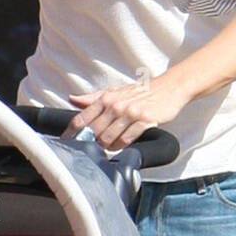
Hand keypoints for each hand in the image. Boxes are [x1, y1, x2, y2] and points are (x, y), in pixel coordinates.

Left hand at [63, 75, 190, 150]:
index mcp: (106, 98)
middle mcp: (116, 105)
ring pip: (108, 138)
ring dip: (106, 146)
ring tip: (109, 146)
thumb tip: (72, 98)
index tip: (67, 141)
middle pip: (93, 132)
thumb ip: (93, 97)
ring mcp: (130, 113)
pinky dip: (121, 145)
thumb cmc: (141, 91)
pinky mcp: (144, 120)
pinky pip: (126, 139)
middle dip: (91, 142)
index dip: (71, 132)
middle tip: (92, 147)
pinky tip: (121, 144)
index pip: (82, 118)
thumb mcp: (115, 91)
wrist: (169, 88)